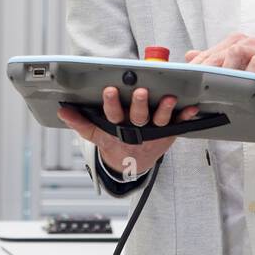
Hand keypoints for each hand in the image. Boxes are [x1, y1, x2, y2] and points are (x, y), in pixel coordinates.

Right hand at [56, 85, 199, 180]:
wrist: (132, 164)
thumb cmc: (114, 142)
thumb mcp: (95, 134)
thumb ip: (80, 122)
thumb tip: (62, 110)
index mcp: (118, 127)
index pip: (112, 115)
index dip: (110, 104)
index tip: (108, 90)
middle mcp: (136, 129)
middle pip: (138, 116)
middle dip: (139, 104)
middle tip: (140, 91)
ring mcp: (154, 131)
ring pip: (160, 120)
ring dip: (165, 109)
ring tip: (169, 98)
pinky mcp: (168, 132)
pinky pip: (178, 123)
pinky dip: (186, 116)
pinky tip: (192, 107)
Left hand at [184, 32, 254, 99]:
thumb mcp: (242, 66)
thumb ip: (218, 61)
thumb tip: (190, 56)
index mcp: (234, 43)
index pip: (207, 55)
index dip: (194, 70)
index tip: (182, 84)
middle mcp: (244, 43)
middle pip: (216, 54)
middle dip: (202, 72)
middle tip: (192, 89)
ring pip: (232, 55)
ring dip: (220, 72)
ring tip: (210, 88)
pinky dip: (245, 75)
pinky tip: (238, 88)